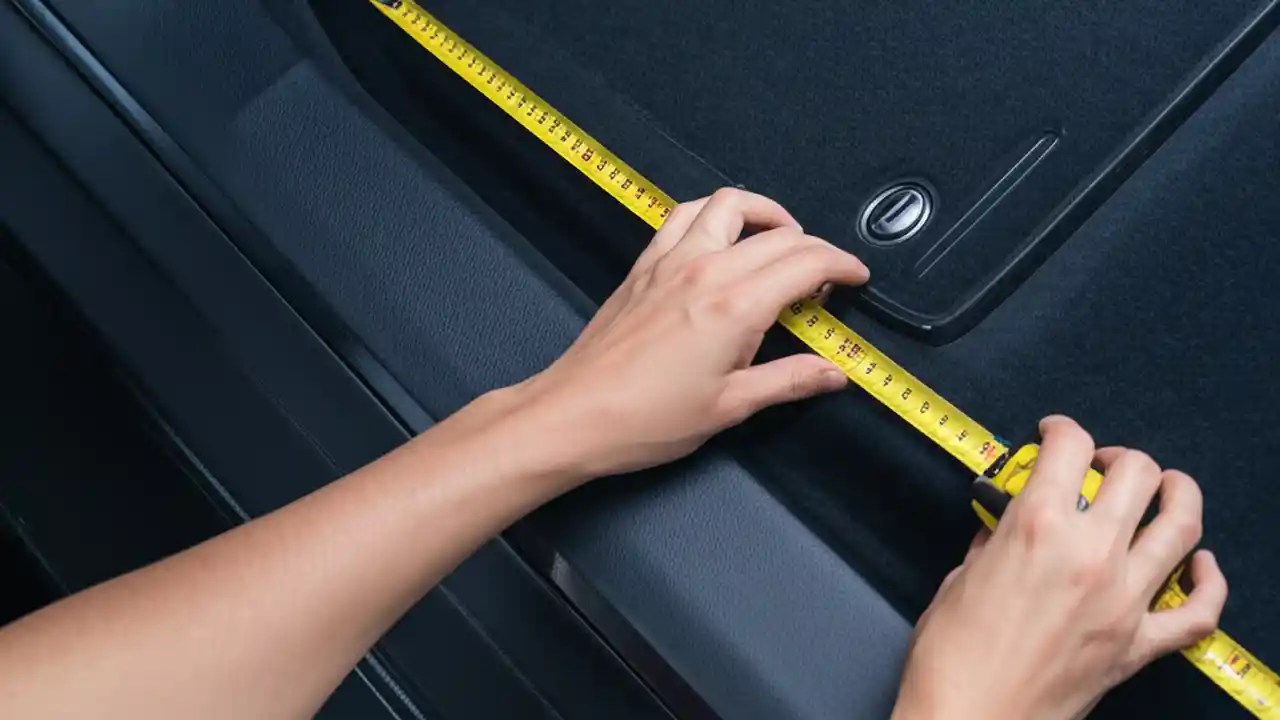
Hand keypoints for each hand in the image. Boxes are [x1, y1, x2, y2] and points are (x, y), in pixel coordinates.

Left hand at [497, 188, 867, 477]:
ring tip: (782, 239)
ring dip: (765, 214)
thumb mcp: (729, 407)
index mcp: (733, 307)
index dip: (841, 266)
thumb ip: (789, 381)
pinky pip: (684, 215)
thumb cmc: (645, 419)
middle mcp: (704, 271)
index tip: (856, 278)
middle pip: (778, 235)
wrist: (574, 415)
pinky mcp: (644, 265)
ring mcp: (670, 261)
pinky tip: (723, 238)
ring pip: (728, 205)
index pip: (805, 264)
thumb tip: (834, 373)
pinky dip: (714, 214)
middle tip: (828, 277)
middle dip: (815, 248)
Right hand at [892, 416, 1227, 719]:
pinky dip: (1209, 581)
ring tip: (1163, 488)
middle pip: (1136, 472)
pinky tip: (1197, 563)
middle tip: (1099, 468)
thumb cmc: (950, 655)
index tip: (1054, 436)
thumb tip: (1008, 525)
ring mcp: (1124, 600)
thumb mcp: (960, 576)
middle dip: (1117, 459)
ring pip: (1182, 524)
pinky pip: (1200, 609)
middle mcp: (1090, 554)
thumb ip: (995, 542)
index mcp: (1036, 528)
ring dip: (1176, 495)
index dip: (1061, 430)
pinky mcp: (1139, 645)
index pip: (1069, 447)